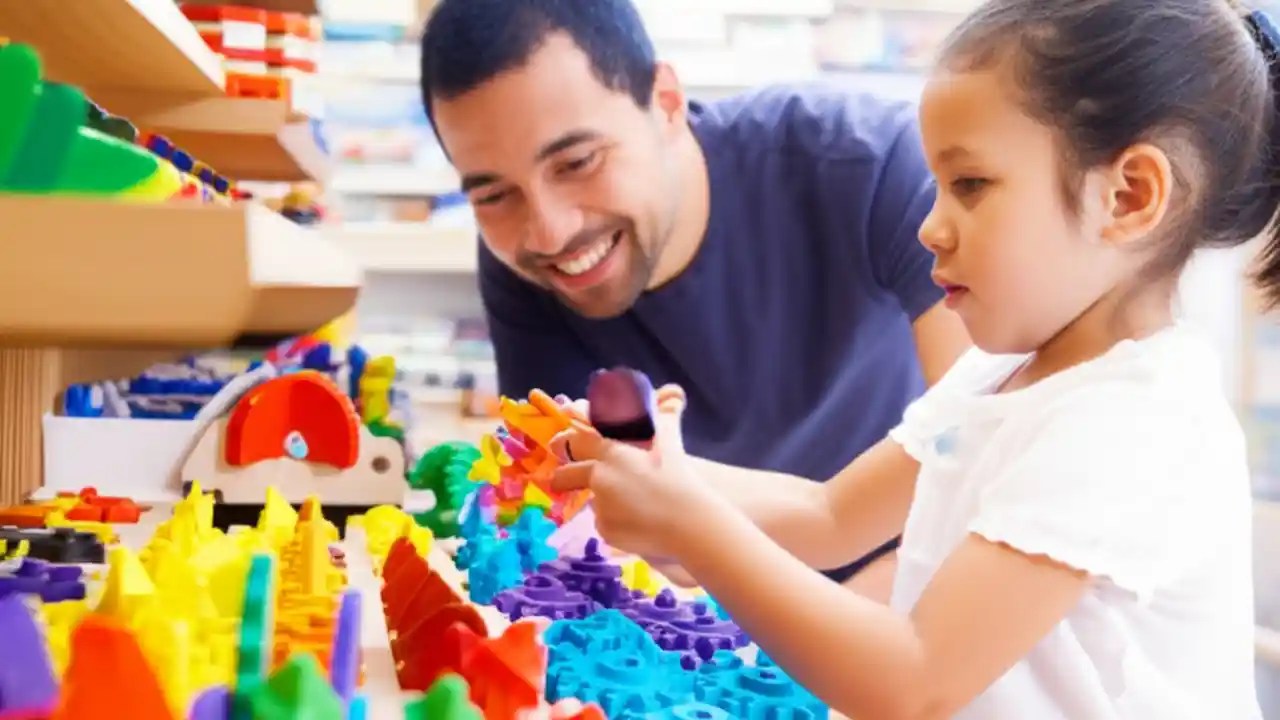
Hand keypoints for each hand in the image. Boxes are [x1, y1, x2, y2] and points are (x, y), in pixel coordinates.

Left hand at [551, 384, 716, 560]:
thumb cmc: (678, 476)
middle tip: (566, 478)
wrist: (687, 521)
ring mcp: (600, 507)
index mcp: (610, 453)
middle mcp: (599, 479)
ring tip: (631, 504)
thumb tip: (674, 392)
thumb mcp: (669, 442)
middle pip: (566, 476)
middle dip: (563, 476)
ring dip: (603, 499)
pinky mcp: (606, 531)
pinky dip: (615, 522)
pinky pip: (604, 523)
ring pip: (592, 500)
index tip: (558, 443)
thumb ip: (665, 416)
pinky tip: (636, 521)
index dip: (565, 440)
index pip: (577, 442)